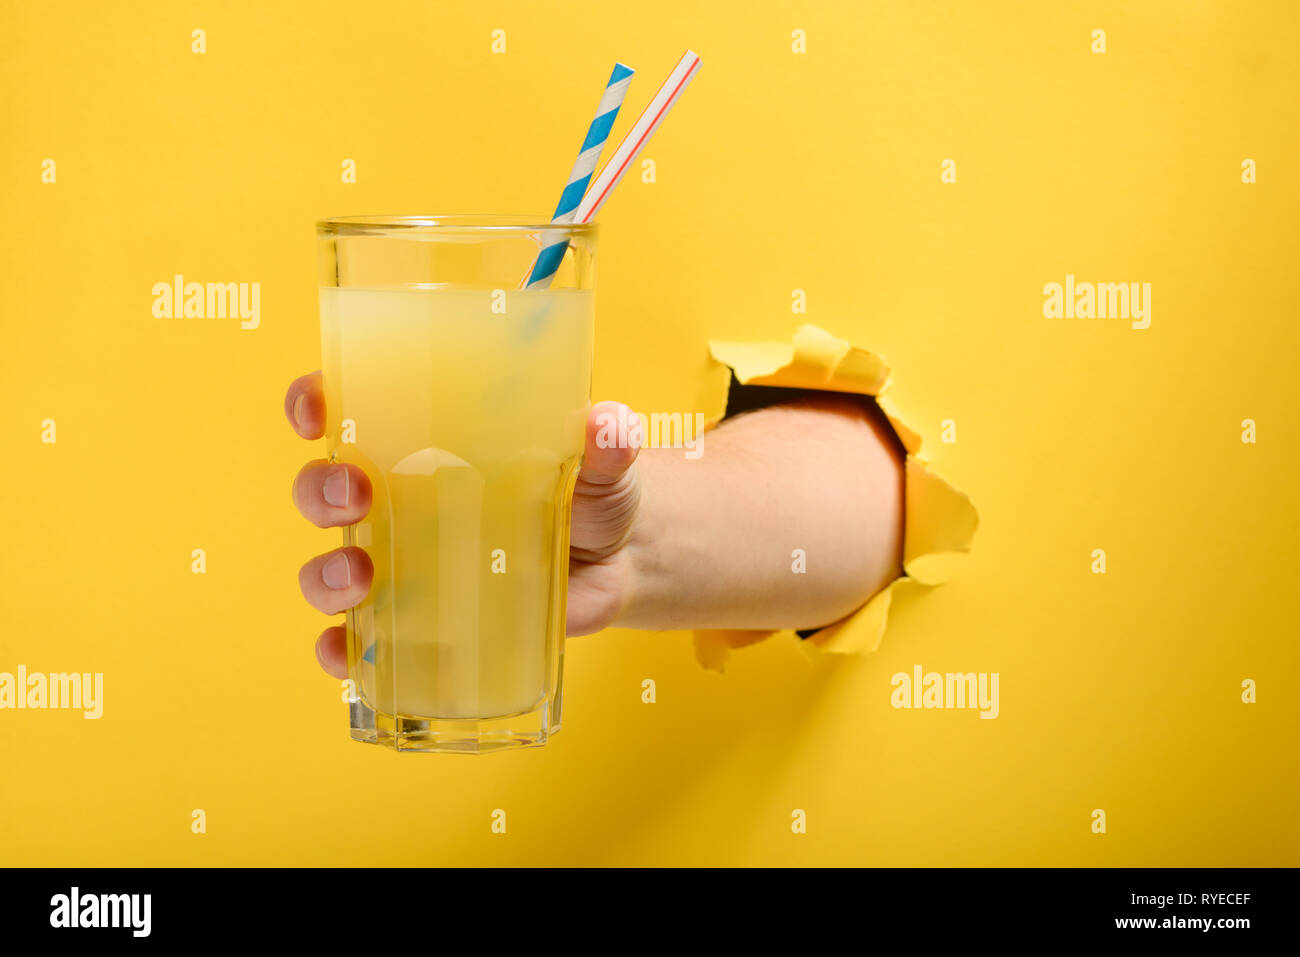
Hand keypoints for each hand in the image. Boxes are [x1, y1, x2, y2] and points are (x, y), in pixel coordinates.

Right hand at [284, 372, 642, 678]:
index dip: (314, 402)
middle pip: (324, 488)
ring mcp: (406, 563)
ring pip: (329, 565)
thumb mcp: (603, 461)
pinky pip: (360, 639)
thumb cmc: (595, 493)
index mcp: (427, 440)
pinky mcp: (423, 621)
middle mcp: (400, 498)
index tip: (317, 407)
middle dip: (320, 489)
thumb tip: (607, 424)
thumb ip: (607, 441)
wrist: (620, 564)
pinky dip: (341, 648)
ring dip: (324, 573)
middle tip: (356, 493)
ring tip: (359, 576)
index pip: (349, 408)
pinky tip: (348, 653)